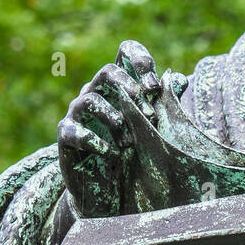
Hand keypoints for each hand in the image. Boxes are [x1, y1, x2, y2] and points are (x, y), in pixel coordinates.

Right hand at [57, 40, 161, 216]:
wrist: (108, 192)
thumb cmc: (133, 154)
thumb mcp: (153, 128)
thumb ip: (166, 104)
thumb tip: (179, 79)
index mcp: (118, 85)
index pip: (125, 53)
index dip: (140, 61)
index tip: (154, 88)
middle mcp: (95, 92)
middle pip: (107, 71)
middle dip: (129, 88)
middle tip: (148, 114)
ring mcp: (77, 113)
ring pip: (90, 100)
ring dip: (115, 120)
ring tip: (130, 143)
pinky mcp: (66, 136)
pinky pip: (76, 132)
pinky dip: (97, 143)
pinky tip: (114, 155)